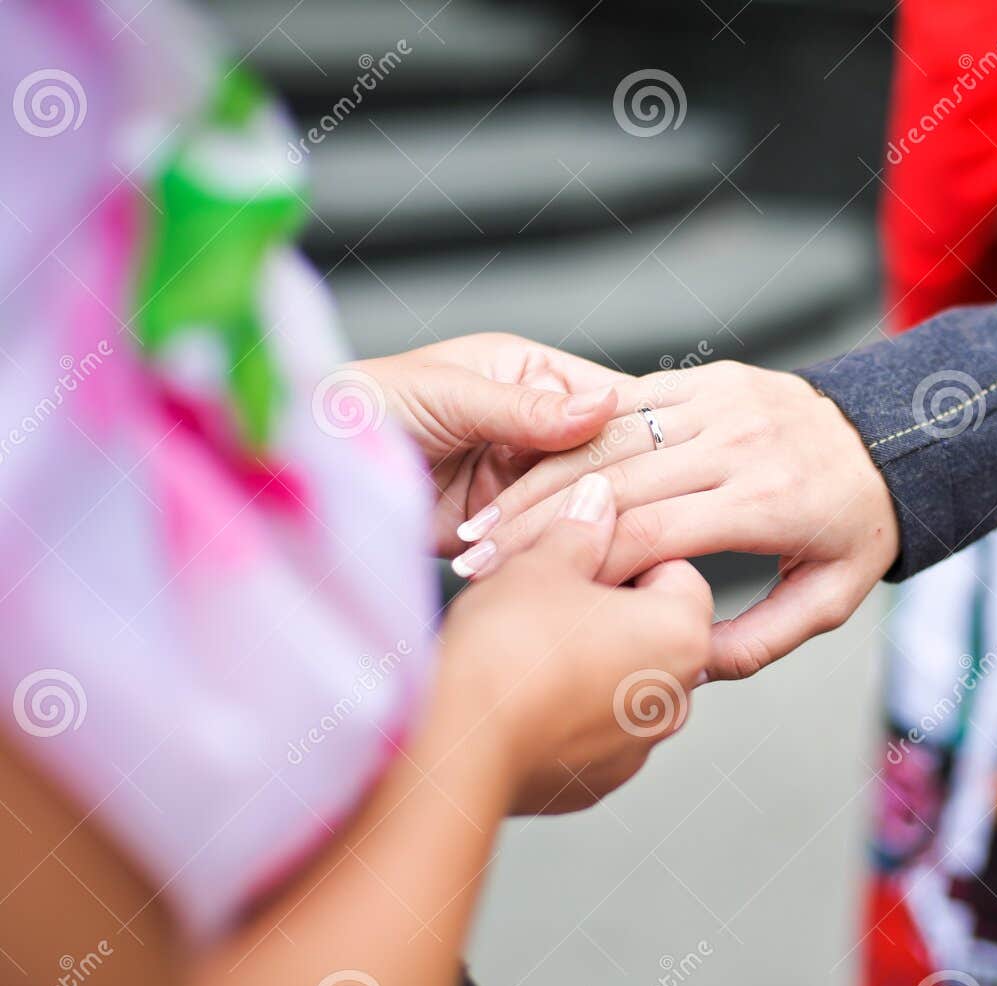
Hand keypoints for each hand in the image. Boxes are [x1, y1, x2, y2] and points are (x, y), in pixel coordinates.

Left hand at [350, 333, 627, 555]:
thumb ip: (527, 408)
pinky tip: (558, 559)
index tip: (649, 457)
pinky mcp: (504, 527)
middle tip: (610, 508)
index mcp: (531, 374)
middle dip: (604, 485)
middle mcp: (535, 426)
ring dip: (575, 524)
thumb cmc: (359, 404)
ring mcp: (522, 479)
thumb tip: (603, 406)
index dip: (630, 428)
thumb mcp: (449, 396)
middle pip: (602, 457)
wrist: (305, 470)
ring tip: (580, 540)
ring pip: (580, 504)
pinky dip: (549, 552)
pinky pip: (545, 540)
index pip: (606, 400)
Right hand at [437, 474, 712, 814]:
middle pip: (655, 627)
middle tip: (550, 592)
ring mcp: (638, 746)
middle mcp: (675, 697)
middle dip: (610, 606)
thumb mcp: (542, 565)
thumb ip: (581, 529)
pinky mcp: (599, 779)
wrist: (454, 746)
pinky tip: (523, 688)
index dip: (626, 552)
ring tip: (530, 640)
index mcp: (682, 634)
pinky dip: (568, 706)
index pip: (676, 569)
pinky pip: (594, 727)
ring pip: (624, 679)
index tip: (581, 555)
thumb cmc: (504, 654)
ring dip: (591, 657)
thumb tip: (599, 499)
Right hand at [453, 361, 898, 680]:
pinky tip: (522, 466)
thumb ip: (759, 641)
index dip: (578, 563)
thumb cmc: (856, 528)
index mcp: (770, 500)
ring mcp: (723, 400)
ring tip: (482, 519)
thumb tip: (688, 667)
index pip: (653, 530)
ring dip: (537, 477)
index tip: (521, 590)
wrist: (893, 438)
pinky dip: (569, 434)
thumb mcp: (828, 600)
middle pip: (616, 481)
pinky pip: (626, 399)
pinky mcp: (709, 377)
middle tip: (473, 561)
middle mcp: (742, 442)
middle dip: (535, 524)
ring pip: (608, 435)